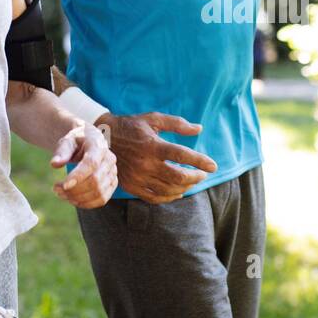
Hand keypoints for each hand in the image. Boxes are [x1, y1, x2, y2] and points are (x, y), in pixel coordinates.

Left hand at [50, 123, 117, 207]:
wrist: (89, 142)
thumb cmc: (77, 142)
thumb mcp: (67, 141)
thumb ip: (62, 151)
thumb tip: (55, 163)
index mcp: (98, 146)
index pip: (91, 163)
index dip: (78, 176)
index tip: (63, 185)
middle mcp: (109, 159)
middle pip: (95, 181)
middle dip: (74, 189)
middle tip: (56, 189)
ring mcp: (113, 172)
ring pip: (98, 192)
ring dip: (78, 198)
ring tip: (62, 195)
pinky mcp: (112, 183)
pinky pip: (102, 199)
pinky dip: (87, 204)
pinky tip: (73, 200)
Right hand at [95, 112, 217, 203]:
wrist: (105, 139)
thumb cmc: (133, 126)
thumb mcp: (154, 119)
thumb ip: (178, 124)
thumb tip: (199, 129)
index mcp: (153, 145)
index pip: (182, 155)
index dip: (200, 161)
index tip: (213, 166)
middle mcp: (145, 163)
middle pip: (178, 177)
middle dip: (195, 177)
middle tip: (203, 174)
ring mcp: (138, 177)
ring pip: (168, 189)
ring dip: (185, 187)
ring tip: (192, 181)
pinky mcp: (131, 186)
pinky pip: (154, 198)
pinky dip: (170, 197)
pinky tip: (178, 191)